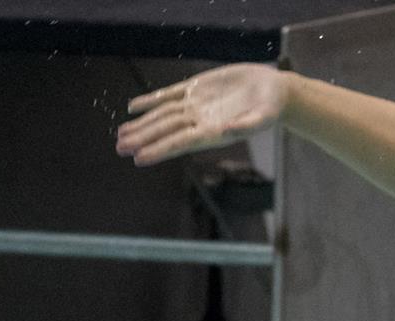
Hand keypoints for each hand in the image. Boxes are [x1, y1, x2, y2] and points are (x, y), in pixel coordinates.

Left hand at [116, 64, 289, 166]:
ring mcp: (196, 104)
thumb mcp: (265, 116)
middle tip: (120, 148)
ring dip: (142, 124)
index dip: (159, 150)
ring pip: (162, 115)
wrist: (274, 90)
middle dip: (142, 138)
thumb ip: (248, 125)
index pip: (180, 142)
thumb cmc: (272, 107)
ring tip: (121, 134)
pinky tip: (134, 106)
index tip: (139, 159)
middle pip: (165, 130)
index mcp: (214, 131)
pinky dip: (151, 100)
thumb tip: (229, 130)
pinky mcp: (196, 87)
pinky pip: (168, 95)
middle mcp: (201, 120)